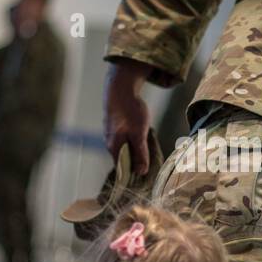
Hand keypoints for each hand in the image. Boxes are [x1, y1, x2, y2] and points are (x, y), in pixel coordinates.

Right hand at [103, 61, 151, 176]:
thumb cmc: (129, 110)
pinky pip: (125, 138)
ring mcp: (110, 134)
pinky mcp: (114, 126)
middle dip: (138, 160)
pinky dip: (134, 138)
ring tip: (148, 141)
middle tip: (152, 156)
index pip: (123, 170)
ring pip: (126, 147)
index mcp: (114, 148)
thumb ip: (141, 154)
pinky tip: (142, 131)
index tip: (148, 173)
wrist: (120, 87)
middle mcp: (109, 143)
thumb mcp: (140, 134)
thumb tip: (141, 172)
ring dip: (137, 148)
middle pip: (125, 159)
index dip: (135, 173)